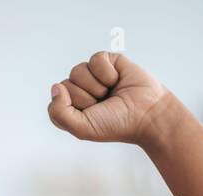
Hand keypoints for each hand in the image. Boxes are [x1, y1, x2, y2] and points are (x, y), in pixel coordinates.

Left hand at [47, 51, 171, 146]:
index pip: (56, 99)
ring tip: (111, 92)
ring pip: (78, 70)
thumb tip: (55, 87)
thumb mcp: (82, 128)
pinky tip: (117, 80)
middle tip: (105, 104)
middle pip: (66, 84)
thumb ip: (59, 113)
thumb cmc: (117, 124)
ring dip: (97, 85)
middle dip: (86, 97)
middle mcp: (80, 91)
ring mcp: (93, 76)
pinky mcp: (107, 61)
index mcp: (72, 108)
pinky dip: (107, 72)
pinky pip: (95, 59)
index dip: (74, 107)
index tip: (92, 115)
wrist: (147, 114)